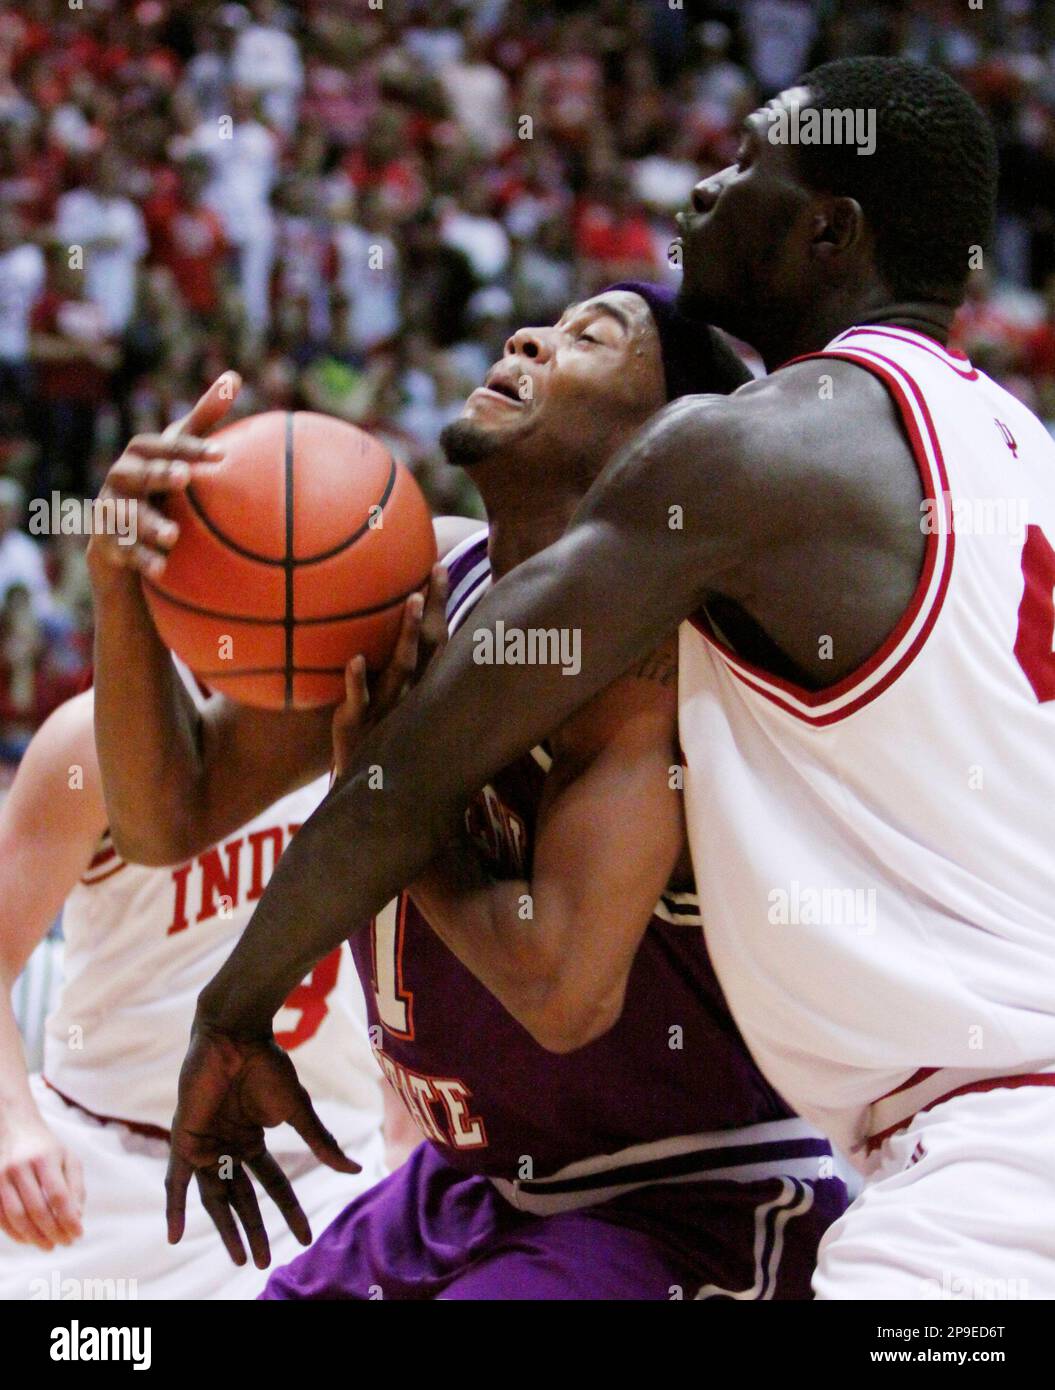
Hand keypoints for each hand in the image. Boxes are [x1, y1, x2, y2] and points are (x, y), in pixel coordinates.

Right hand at [0, 1113, 84, 1249]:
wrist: (16, 1127)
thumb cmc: (48, 1148)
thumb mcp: (68, 1159)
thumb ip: (75, 1186)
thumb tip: (77, 1217)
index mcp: (45, 1158)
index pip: (58, 1196)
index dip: (69, 1219)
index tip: (78, 1234)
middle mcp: (21, 1167)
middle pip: (38, 1209)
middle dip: (53, 1231)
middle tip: (65, 1243)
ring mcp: (2, 1177)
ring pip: (17, 1216)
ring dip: (34, 1237)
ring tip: (49, 1246)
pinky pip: (1, 1217)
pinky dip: (15, 1233)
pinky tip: (28, 1240)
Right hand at [87, 371, 240, 583]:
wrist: (123, 532)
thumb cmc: (161, 483)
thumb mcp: (181, 453)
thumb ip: (203, 418)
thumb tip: (234, 376)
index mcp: (140, 456)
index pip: (161, 444)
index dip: (188, 447)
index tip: (222, 455)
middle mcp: (119, 480)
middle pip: (136, 474)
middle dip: (158, 474)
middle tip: (185, 478)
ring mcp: (110, 512)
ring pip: (125, 516)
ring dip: (148, 524)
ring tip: (173, 536)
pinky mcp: (106, 544)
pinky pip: (121, 552)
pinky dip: (140, 560)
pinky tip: (162, 569)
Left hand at [166, 1021, 359, 1267]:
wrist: (236, 1036)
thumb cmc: (267, 1066)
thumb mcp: (296, 1110)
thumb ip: (320, 1142)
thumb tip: (355, 1168)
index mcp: (254, 1140)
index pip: (274, 1185)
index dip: (290, 1210)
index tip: (306, 1236)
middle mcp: (229, 1147)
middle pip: (243, 1198)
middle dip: (254, 1229)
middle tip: (263, 1261)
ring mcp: (206, 1145)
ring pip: (215, 1196)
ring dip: (225, 1228)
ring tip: (239, 1258)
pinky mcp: (185, 1139)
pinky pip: (176, 1179)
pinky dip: (174, 1206)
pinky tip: (175, 1235)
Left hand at [331, 563, 448, 779]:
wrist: (363, 796)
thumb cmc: (378, 745)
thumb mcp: (392, 711)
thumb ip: (397, 676)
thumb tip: (388, 640)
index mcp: (420, 687)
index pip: (437, 639)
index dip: (440, 604)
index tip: (441, 566)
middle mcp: (411, 694)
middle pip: (428, 645)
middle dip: (433, 608)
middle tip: (436, 572)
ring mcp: (386, 708)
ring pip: (401, 668)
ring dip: (407, 636)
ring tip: (410, 603)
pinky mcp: (357, 724)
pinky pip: (358, 699)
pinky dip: (357, 681)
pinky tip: (355, 660)